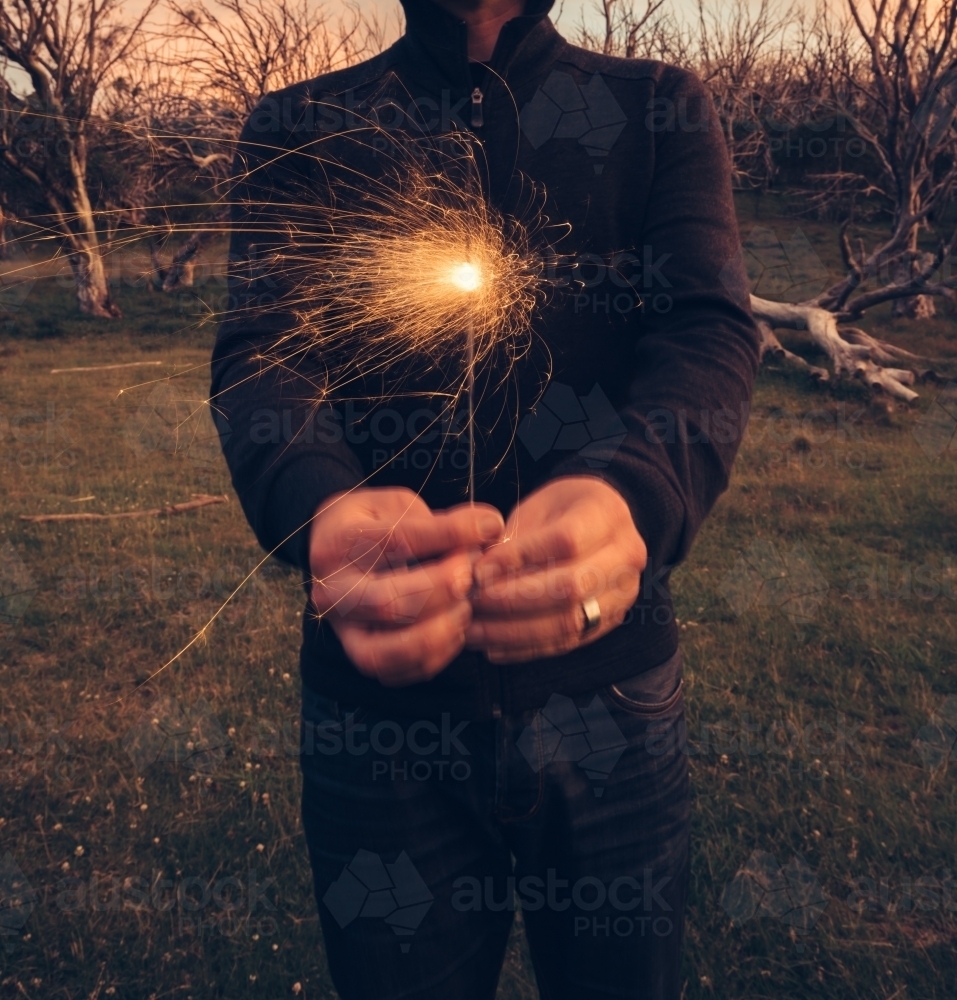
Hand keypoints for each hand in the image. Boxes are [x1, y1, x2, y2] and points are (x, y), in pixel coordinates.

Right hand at [308, 487, 503, 685]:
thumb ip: (441, 521)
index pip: (400, 539)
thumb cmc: (374, 523)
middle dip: (443, 591)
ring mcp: (341, 627)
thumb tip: (490, 528)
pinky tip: (454, 631)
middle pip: (389, 602)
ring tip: (465, 608)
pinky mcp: (356, 652)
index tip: (488, 528)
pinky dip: (433, 657)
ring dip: (439, 632)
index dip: (451, 535)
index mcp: (342, 541)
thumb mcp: (399, 506)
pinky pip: (394, 671)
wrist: (333, 546)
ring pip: (387, 649)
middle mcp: (333, 589)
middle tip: (472, 576)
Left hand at [466, 477, 646, 663]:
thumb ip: (513, 538)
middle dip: (514, 599)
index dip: (520, 557)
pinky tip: (493, 646)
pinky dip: (526, 647)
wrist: (602, 526)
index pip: (566, 540)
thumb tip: (478, 573)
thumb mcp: (539, 507)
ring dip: (515, 631)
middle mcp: (625, 557)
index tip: (480, 568)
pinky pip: (568, 642)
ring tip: (474, 629)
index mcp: (608, 515)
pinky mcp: (609, 621)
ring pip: (569, 622)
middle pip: (571, 587)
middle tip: (474, 601)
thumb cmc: (563, 511)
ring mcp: (622, 594)